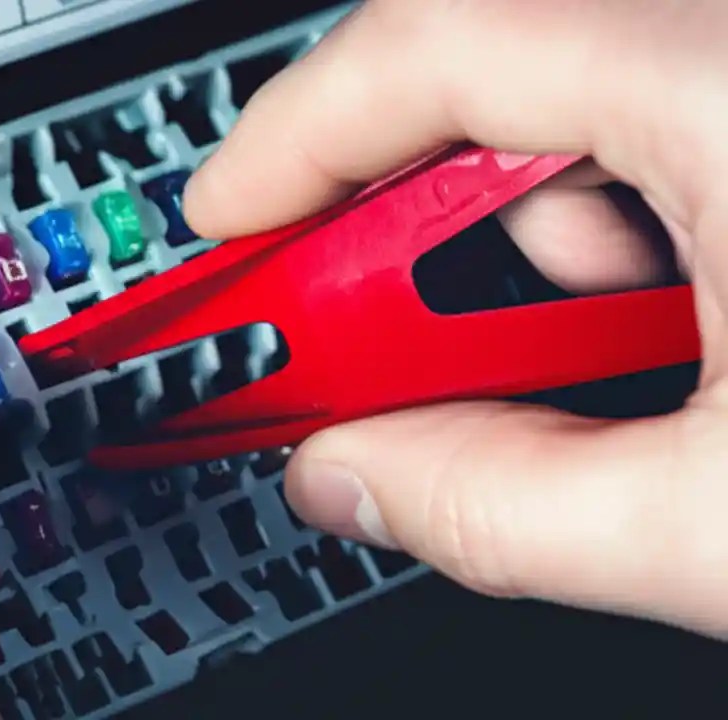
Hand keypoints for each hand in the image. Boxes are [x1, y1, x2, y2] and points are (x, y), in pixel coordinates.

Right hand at [186, 0, 727, 637]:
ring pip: (578, 90)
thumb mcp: (727, 529)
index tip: (225, 226)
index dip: (295, 136)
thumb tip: (350, 477)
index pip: (441, 41)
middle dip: (398, 216)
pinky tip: (652, 319)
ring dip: (516, 229)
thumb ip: (503, 505)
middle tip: (351, 330)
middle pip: (493, 64)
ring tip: (527, 357)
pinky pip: (660, 110)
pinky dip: (609, 216)